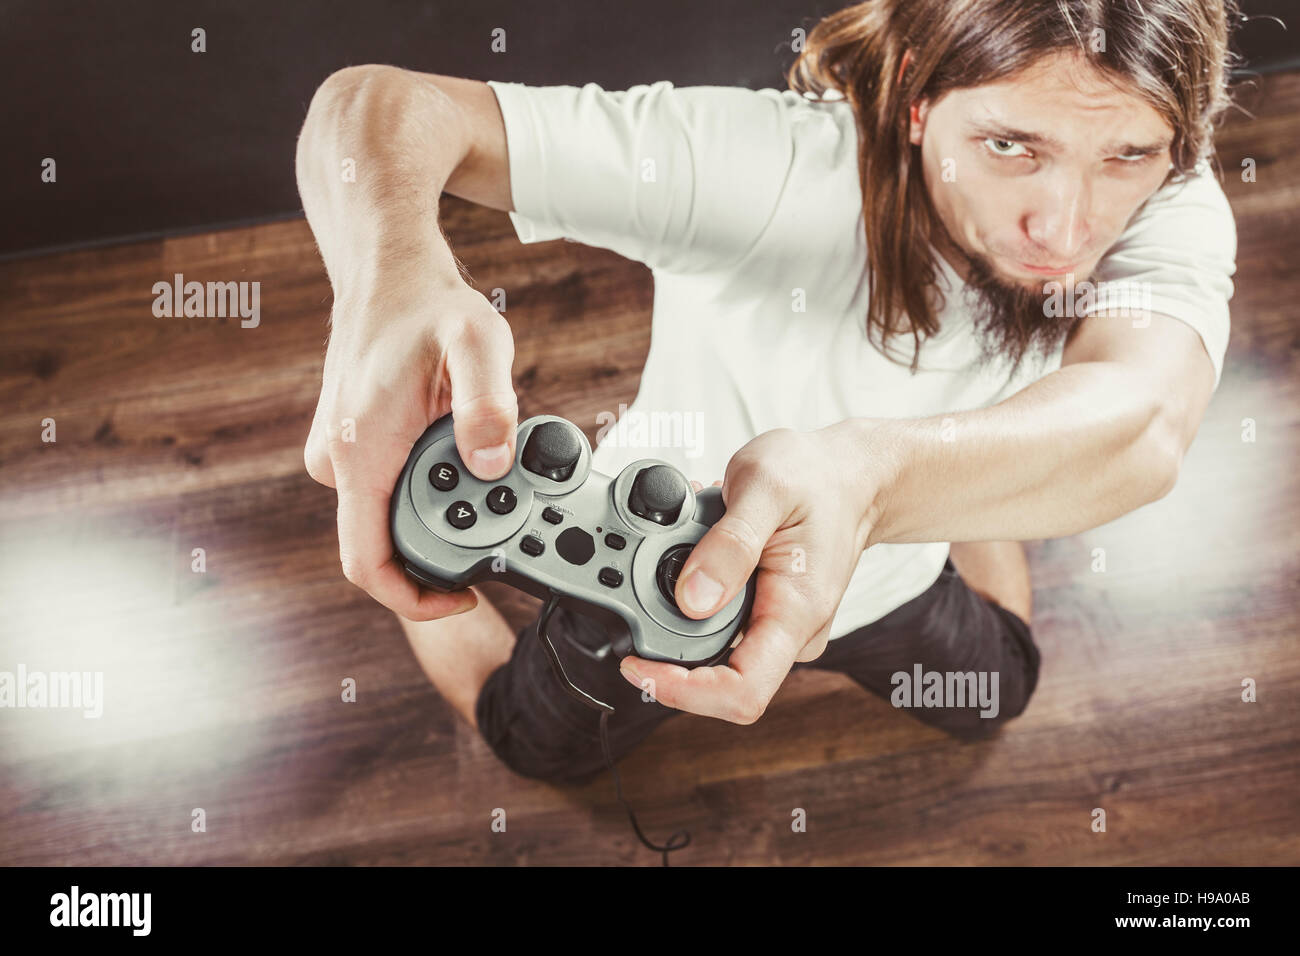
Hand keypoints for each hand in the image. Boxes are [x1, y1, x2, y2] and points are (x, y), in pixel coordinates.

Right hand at [304, 277, 518, 619]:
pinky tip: (463, 454)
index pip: (367, 564)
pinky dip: (433, 486)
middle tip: (503, 508)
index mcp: (360, 455)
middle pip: (391, 545)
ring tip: (487, 469)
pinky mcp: (355, 449)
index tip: (462, 598)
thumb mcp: (477, 342)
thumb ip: (489, 404)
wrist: (387, 273)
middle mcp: (339, 463)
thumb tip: (492, 465)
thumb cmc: (428, 304)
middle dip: (449, 542)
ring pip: (395, 516)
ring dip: (446, 510)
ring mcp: (343, 458)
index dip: (413, 599)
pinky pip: (392, 490)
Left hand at [619, 424, 889, 723]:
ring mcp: (778, 629)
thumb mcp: (766, 486)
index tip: (637, 665)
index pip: (742, 691)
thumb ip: (730, 544)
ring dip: (676, 607)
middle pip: (715, 678)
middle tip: (647, 572)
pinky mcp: (767, 616)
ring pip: (709, 650)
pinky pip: (717, 624)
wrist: (853, 476)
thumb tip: (691, 601)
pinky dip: (693, 592)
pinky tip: (697, 550)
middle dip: (667, 635)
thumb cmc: (818, 476)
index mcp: (796, 612)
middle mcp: (791, 633)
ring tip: (680, 543)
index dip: (683, 692)